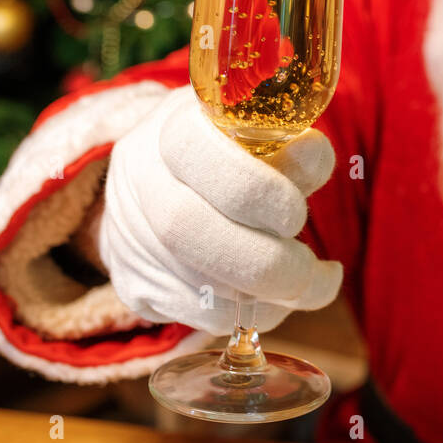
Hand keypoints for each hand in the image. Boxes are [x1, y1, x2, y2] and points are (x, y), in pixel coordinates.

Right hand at [99, 86, 342, 334]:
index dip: (255, 189)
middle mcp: (138, 180)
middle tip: (314, 270)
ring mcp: (128, 237)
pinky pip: (197, 315)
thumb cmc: (232, 153)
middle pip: (186, 229)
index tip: (298, 215)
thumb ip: (290, 145)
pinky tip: (279, 298)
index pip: (195, 149)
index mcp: (170, 128)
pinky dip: (251, 314)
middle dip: (266, 260)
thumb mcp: (262, 134)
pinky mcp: (134, 285)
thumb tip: (311, 158)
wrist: (165, 185)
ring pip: (197, 285)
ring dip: (270, 297)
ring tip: (312, 284)